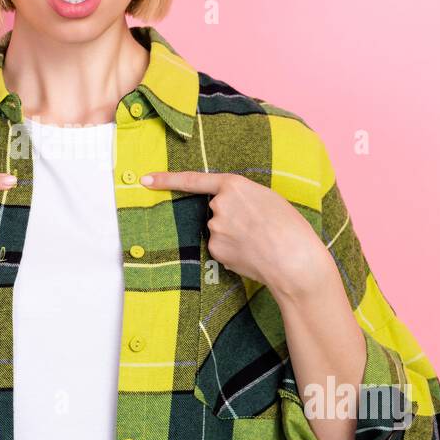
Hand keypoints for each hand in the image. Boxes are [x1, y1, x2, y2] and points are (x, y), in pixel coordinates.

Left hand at [138, 170, 331, 298]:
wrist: (294, 260)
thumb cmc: (289, 227)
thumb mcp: (268, 198)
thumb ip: (243, 197)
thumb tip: (226, 210)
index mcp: (233, 186)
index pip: (193, 180)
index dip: (166, 180)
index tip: (145, 180)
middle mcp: (218, 206)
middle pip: (216, 209)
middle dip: (231, 217)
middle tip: (258, 226)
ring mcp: (214, 229)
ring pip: (218, 229)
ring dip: (233, 234)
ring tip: (259, 241)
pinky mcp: (216, 250)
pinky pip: (220, 247)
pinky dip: (233, 250)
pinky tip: (252, 253)